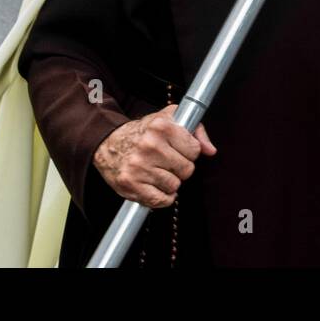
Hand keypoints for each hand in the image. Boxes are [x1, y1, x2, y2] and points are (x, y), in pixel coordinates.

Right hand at [92, 106, 216, 208]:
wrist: (108, 143)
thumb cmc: (144, 131)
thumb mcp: (170, 120)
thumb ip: (196, 131)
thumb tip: (211, 151)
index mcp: (162, 127)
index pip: (195, 150)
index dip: (189, 152)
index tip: (179, 150)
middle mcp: (150, 146)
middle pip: (187, 170)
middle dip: (181, 168)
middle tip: (168, 162)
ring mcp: (139, 166)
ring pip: (174, 186)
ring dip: (170, 182)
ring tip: (158, 171)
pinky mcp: (130, 184)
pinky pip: (160, 200)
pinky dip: (162, 197)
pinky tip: (155, 186)